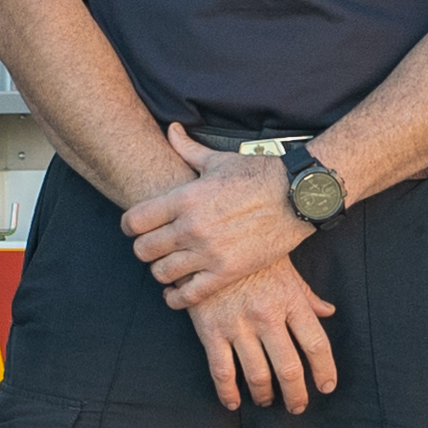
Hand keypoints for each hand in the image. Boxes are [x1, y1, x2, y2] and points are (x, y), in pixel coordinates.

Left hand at [121, 124, 309, 303]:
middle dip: (143, 250)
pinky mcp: (227, 272)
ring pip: (162, 273)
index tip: (135, 228)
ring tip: (168, 268)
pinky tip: (177, 294)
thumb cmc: (258, 175)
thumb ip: (187, 149)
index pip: (134, 221)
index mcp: (184, 198)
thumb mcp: (219, 159)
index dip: (129, 226)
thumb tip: (171, 129)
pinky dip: (177, 298)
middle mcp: (191, 227)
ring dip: (161, 272)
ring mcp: (208, 252)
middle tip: (152, 249)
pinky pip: (189, 295)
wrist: (297, 196)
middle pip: (143, 250)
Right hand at [180, 258, 340, 410]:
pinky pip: (222, 371)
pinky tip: (233, 402)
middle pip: (289, 368)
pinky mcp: (210, 331)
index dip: (324, 371)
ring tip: (267, 400)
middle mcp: (267, 316)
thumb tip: (328, 312)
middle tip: (297, 406)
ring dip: (264, 395)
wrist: (206, 238)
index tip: (326, 386)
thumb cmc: (249, 252)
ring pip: (258, 375)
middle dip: (296, 395)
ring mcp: (238, 325)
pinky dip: (228, 393)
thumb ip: (306, 294)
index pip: (317, 345)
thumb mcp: (284, 268)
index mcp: (289, 300)